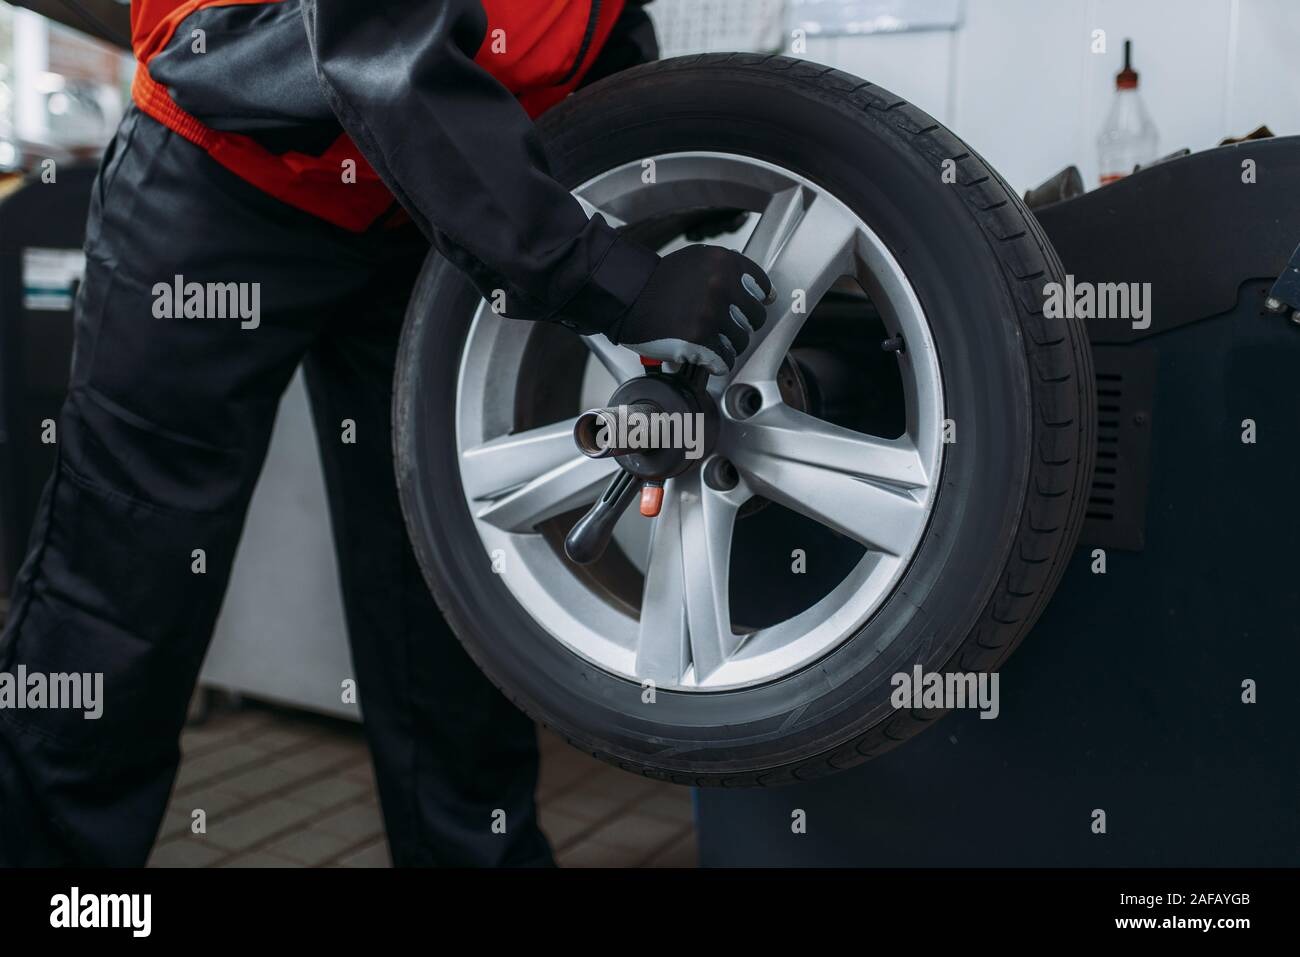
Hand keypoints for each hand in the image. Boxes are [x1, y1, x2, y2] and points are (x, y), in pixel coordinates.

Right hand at [607, 245, 772, 375]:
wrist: (628, 297)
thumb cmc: (659, 282)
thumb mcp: (698, 261)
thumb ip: (730, 272)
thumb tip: (765, 293)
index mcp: (724, 263)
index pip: (761, 286)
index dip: (757, 301)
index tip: (751, 308)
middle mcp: (720, 286)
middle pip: (754, 318)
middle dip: (740, 325)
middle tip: (723, 327)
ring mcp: (710, 314)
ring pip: (740, 341)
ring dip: (726, 346)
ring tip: (709, 341)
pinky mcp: (698, 340)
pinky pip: (723, 360)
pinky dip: (716, 363)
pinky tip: (705, 357)